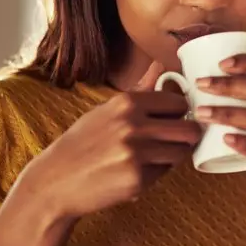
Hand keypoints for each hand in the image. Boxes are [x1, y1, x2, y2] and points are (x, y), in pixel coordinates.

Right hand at [18, 62, 200, 220]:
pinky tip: (136, 172)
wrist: (56, 181)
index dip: (180, 114)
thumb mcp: (108, 110)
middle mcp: (133, 124)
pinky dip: (156, 173)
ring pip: (181, 152)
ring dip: (172, 156)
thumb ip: (141, 90)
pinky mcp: (137, 179)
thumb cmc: (83, 143)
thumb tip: (160, 64)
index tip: (173, 121)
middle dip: (187, 136)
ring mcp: (136, 152)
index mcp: (127, 102)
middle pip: (190, 129)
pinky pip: (164, 173)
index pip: (179, 103)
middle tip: (174, 141)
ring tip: (153, 157)